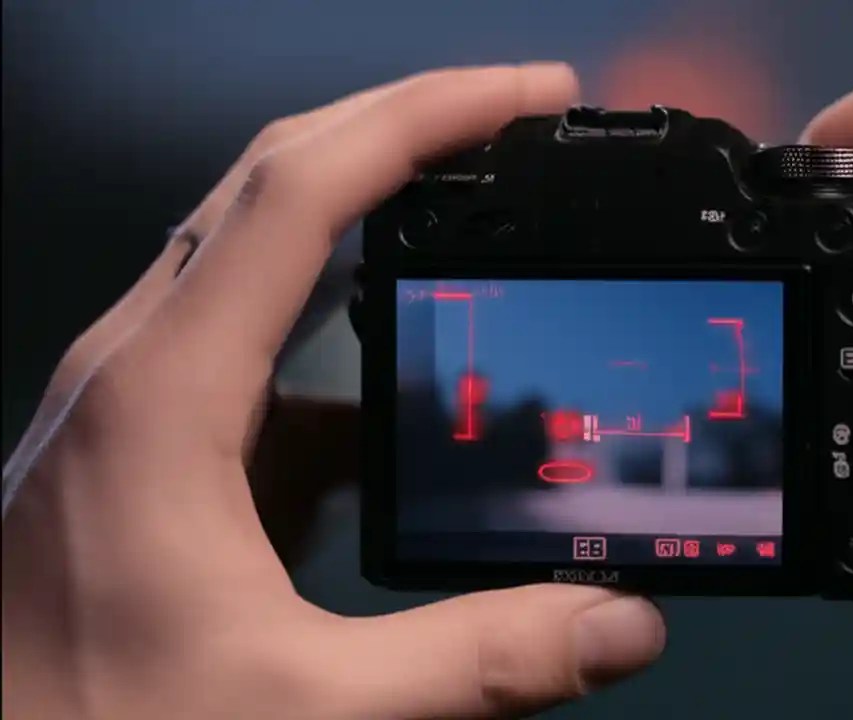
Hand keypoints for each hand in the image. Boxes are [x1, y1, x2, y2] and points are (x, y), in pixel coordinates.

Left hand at [1, 63, 664, 719]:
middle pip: (278, 184)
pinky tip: (404, 393)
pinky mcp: (153, 446)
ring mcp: (141, 400)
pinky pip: (258, 346)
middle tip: (523, 124)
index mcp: (166, 391)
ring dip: (373, 217)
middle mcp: (141, 365)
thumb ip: (474, 663)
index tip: (530, 96)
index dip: (425, 118)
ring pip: (263, 252)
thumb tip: (621, 623)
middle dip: (407, 129)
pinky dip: (342, 334)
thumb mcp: (303, 707)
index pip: (304, 189)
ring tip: (483, 223)